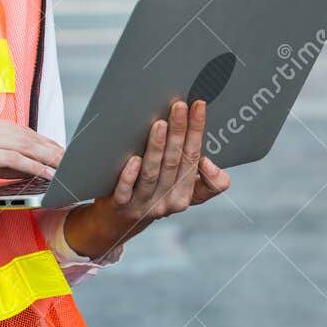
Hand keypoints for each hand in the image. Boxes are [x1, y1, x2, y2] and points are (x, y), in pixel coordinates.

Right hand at [0, 117, 63, 221]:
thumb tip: (14, 168)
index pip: (17, 130)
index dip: (40, 140)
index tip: (57, 151)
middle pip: (25, 135)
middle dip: (50, 147)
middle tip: (70, 159)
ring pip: (23, 145)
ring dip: (48, 156)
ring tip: (65, 167)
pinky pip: (12, 158)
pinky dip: (33, 165)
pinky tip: (46, 173)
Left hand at [62, 98, 232, 258]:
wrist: (118, 220)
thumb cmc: (155, 194)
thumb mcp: (184, 192)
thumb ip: (207, 181)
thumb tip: (208, 162)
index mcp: (185, 194)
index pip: (194, 158)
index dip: (197, 131)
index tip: (198, 106)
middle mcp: (167, 201)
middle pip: (175, 162)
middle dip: (179, 131)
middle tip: (179, 105)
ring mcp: (143, 204)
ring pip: (153, 174)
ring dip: (157, 148)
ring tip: (160, 124)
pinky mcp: (121, 206)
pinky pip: (126, 191)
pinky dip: (130, 176)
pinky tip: (133, 158)